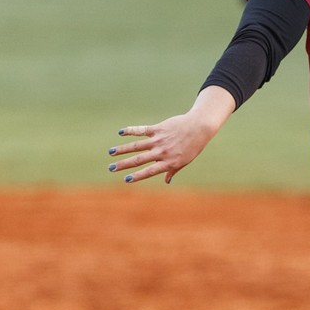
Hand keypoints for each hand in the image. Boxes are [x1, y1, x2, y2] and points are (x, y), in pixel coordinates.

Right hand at [107, 87, 235, 184]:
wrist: (199, 128)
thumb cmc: (192, 147)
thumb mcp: (184, 162)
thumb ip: (173, 171)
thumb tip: (166, 182)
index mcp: (168, 162)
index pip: (149, 171)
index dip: (137, 176)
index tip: (126, 179)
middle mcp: (161, 152)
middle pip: (139, 160)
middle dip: (123, 164)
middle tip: (111, 168)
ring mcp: (159, 140)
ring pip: (137, 146)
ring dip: (122, 149)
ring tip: (111, 153)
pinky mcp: (158, 129)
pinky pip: (141, 130)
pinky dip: (131, 131)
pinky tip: (120, 132)